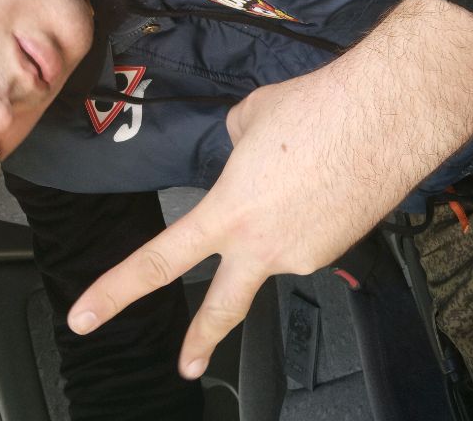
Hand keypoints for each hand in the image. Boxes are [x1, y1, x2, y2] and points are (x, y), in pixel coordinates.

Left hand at [66, 0, 472, 378]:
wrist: (387, 114)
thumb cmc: (312, 108)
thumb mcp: (247, 121)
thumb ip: (232, 151)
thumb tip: (242, 161)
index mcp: (228, 214)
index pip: (159, 261)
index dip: (116, 291)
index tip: (85, 317)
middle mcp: (264, 248)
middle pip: (224, 307)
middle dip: (201, 339)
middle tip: (188, 364)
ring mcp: (306, 256)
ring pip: (280, 247)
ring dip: (284, 217)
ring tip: (310, 166)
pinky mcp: (340, 251)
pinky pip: (312, 237)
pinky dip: (313, 213)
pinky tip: (329, 181)